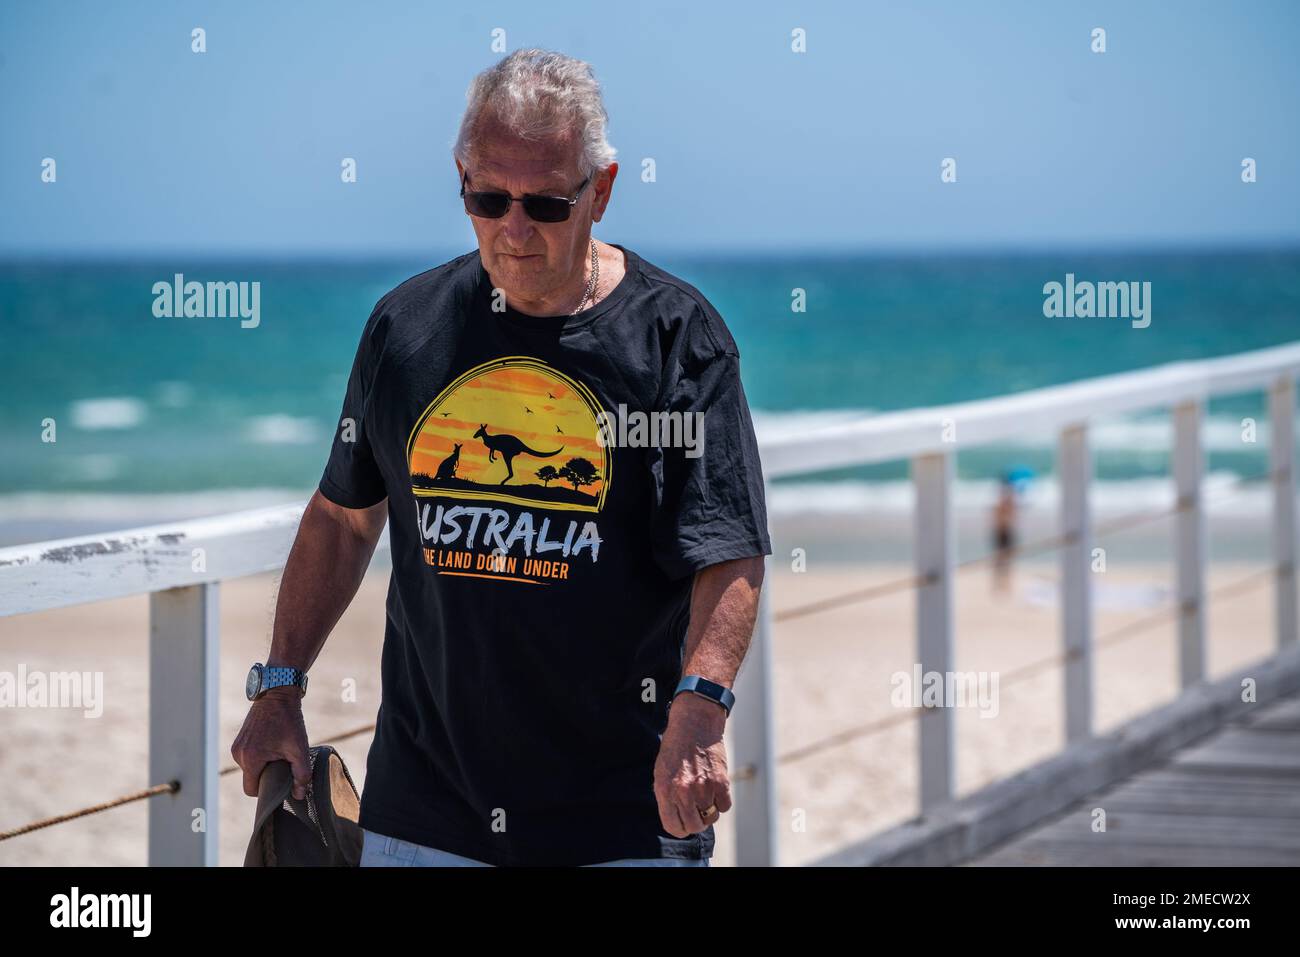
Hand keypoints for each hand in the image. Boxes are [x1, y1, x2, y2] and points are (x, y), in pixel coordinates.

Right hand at [230, 688, 311, 799]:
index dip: (266, 791)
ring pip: (250, 768)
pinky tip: (272, 746)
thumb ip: (301, 774)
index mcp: (251, 759)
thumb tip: (298, 795)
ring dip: (263, 766)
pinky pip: (248, 758)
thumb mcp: (300, 748)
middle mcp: (239, 754)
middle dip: (266, 777)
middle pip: (251, 779)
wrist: (278, 694)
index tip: (280, 783)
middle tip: (284, 765)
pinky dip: (259, 757)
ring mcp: (237, 746)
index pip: (251, 790)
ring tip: (279, 753)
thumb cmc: (289, 721)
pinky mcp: (239, 740)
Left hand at [653, 693, 731, 836]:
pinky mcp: (721, 782)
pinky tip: (716, 790)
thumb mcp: (661, 770)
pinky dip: (721, 802)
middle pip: (694, 826)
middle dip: (696, 822)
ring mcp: (703, 788)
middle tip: (697, 812)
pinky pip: (725, 806)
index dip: (679, 828)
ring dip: (709, 811)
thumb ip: (666, 795)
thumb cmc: (676, 746)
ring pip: (711, 817)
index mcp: (665, 790)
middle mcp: (684, 792)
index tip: (683, 824)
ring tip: (705, 796)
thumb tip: (675, 817)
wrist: (694, 722)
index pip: (673, 826)